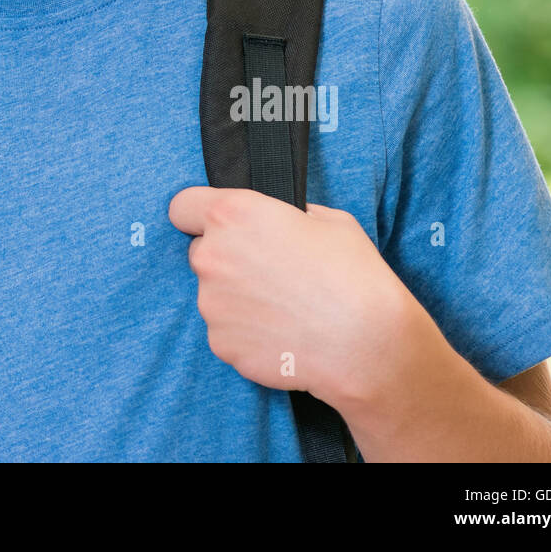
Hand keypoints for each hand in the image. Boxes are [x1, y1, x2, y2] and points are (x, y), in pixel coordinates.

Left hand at [167, 185, 414, 406]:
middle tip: (268, 273)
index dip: (199, 216)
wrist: (367, 345)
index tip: (217, 227)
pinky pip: (226, 330)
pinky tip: (282, 333)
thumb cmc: (353, 275)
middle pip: (201, 252)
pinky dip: (245, 332)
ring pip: (213, 294)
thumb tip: (274, 221)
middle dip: (226, 259)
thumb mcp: (326, 219)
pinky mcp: (220, 343)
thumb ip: (283, 214)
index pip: (183, 206)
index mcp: (232, 215)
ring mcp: (212, 304)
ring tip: (283, 308)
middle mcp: (212, 256)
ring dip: (236, 298)